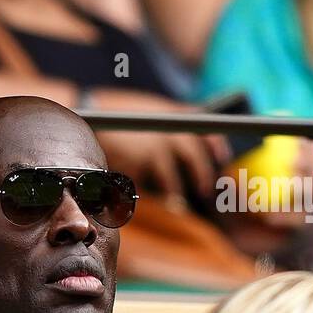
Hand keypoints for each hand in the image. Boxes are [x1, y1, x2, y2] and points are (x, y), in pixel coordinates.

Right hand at [89, 88, 228, 200]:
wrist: (89, 114)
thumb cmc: (118, 113)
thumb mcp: (150, 108)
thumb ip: (170, 121)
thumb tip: (190, 142)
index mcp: (174, 114)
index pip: (207, 129)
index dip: (217, 146)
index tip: (223, 159)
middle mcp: (168, 131)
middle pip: (194, 158)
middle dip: (202, 176)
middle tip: (205, 190)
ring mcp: (153, 150)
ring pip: (171, 180)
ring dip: (174, 194)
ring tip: (177, 204)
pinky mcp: (136, 166)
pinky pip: (144, 186)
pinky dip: (144, 192)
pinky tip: (141, 195)